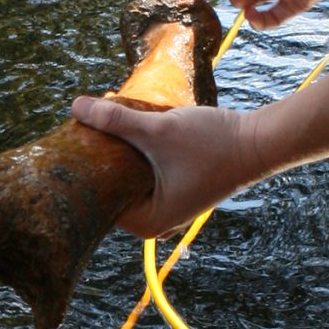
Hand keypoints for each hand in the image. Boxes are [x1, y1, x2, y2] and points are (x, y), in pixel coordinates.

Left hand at [70, 96, 260, 235]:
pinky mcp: (175, 189)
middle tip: (79, 132)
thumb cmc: (213, 144)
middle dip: (98, 160)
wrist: (260, 142)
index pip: (97, 201)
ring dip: (117, 153)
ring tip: (98, 128)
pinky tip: (125, 129)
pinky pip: (144, 172)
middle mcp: (155, 221)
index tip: (68, 146)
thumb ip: (117, 120)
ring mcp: (166, 206)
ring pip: (127, 178)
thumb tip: (76, 107)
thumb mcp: (159, 130)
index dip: (82, 172)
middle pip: (111, 190)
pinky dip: (136, 153)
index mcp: (147, 222)